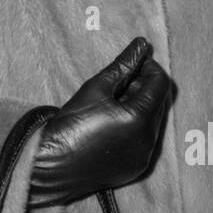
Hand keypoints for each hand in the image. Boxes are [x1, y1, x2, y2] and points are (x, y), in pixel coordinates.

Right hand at [29, 37, 169, 208]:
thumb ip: (123, 65)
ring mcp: (143, 156)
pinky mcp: (136, 168)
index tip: (133, 62)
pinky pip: (144, 140)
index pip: (161, 83)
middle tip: (119, 82)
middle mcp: (148, 140)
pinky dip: (135, 128)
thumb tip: (142, 44)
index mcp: (140, 119)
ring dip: (140, 107)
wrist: (52, 165)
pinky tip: (111, 125)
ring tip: (112, 103)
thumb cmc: (70, 124)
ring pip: (153, 121)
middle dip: (144, 87)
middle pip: (159, 102)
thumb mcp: (96, 87)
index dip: (150, 67)